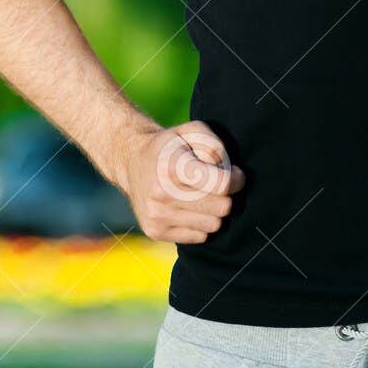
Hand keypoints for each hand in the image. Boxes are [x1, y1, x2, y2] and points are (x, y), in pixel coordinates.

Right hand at [119, 120, 244, 243]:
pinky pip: (200, 236)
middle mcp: (161, 193)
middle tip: (219, 185)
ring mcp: (156, 216)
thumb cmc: (171, 146)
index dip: (235, 179)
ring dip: (214, 211)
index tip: (235, 174)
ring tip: (202, 196)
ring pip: (213, 224)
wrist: (131, 162)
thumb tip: (227, 173)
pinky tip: (190, 208)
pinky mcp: (155, 231)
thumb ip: (214, 144)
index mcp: (171, 165)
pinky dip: (201, 223)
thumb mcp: (192, 131)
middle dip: (226, 195)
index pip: (220, 184)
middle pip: (221, 207)